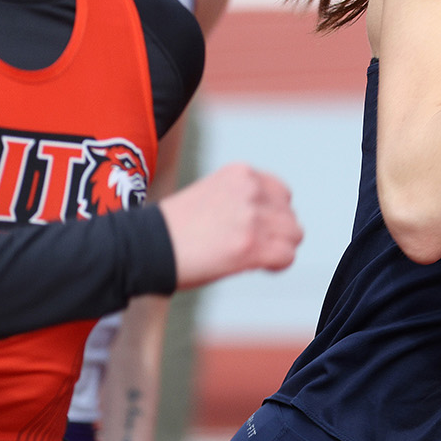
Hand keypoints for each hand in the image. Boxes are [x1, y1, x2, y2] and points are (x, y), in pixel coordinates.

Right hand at [157, 163, 301, 288]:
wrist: (146, 246)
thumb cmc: (173, 227)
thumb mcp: (212, 194)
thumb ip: (242, 199)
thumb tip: (270, 218)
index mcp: (240, 173)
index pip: (281, 193)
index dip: (272, 215)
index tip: (256, 229)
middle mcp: (250, 190)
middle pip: (290, 215)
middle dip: (276, 233)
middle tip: (253, 247)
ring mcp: (252, 217)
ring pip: (294, 235)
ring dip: (279, 248)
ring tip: (254, 257)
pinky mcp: (251, 245)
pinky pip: (287, 256)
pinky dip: (277, 265)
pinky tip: (258, 267)